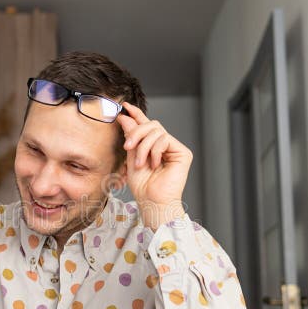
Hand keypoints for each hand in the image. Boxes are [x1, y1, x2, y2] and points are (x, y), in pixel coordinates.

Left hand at [116, 102, 191, 229]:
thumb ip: (131, 138)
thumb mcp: (131, 157)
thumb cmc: (143, 186)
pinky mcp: (183, 153)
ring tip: (141, 164)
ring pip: (156, 131)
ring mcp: (174, 148)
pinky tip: (154, 164)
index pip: (145, 126)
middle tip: (127, 146)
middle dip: (136, 132)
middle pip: (151, 124)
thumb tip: (126, 117)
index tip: (125, 106)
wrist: (152, 202)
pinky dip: (155, 151)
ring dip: (144, 146)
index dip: (136, 114)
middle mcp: (164, 145)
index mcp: (152, 146)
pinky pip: (165, 139)